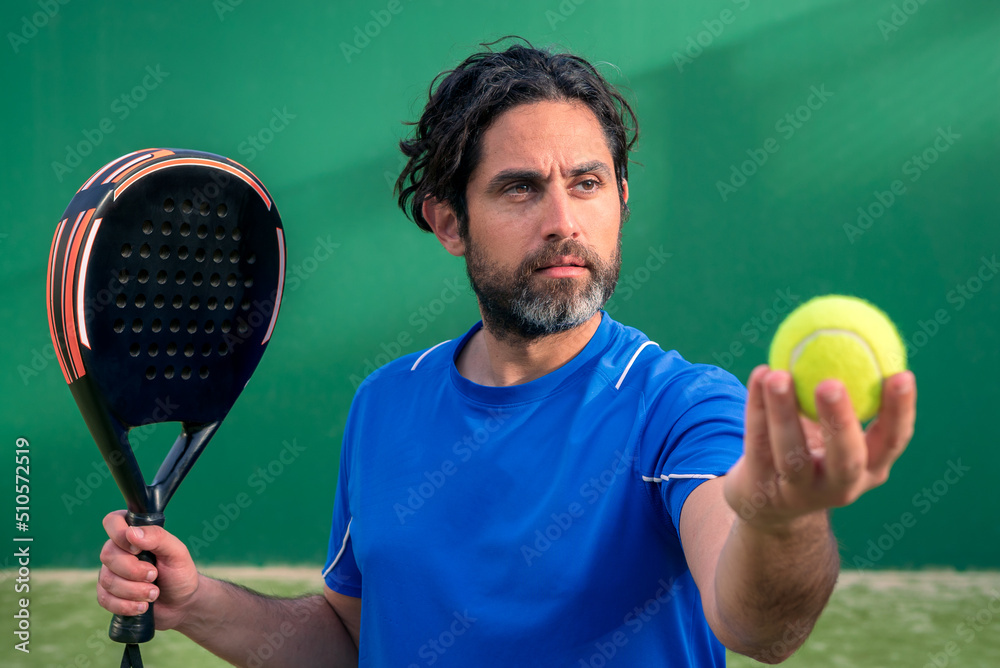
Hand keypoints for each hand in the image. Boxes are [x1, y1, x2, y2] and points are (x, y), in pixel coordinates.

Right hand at [97, 510, 199, 630]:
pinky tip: (142, 607)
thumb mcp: (177, 552)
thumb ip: (157, 537)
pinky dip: (125, 605)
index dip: (119, 535)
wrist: (181, 604)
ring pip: (107, 580)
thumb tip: (131, 533)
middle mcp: (119, 551)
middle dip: (133, 571)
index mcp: (135, 534)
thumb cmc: (180, 573)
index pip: (113, 521)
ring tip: (154, 594)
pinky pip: (104, 599)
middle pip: (107, 555)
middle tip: (154, 575)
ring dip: (134, 591)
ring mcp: (112, 573)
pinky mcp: (109, 595)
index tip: (138, 550)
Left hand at [724, 365, 916, 531]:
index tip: (901, 374)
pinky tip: (760, 374)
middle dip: (841, 422)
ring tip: (778, 374)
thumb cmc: (813, 451)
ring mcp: (799, 492)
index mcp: (869, 468)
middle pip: (846, 458)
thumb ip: (850, 392)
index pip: (892, 441)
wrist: (767, 504)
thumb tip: (860, 331)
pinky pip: (757, 442)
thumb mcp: (836, 431)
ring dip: (783, 412)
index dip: (900, 412)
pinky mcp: (761, 489)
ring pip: (791, 453)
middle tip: (831, 383)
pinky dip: (757, 407)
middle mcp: (840, 486)